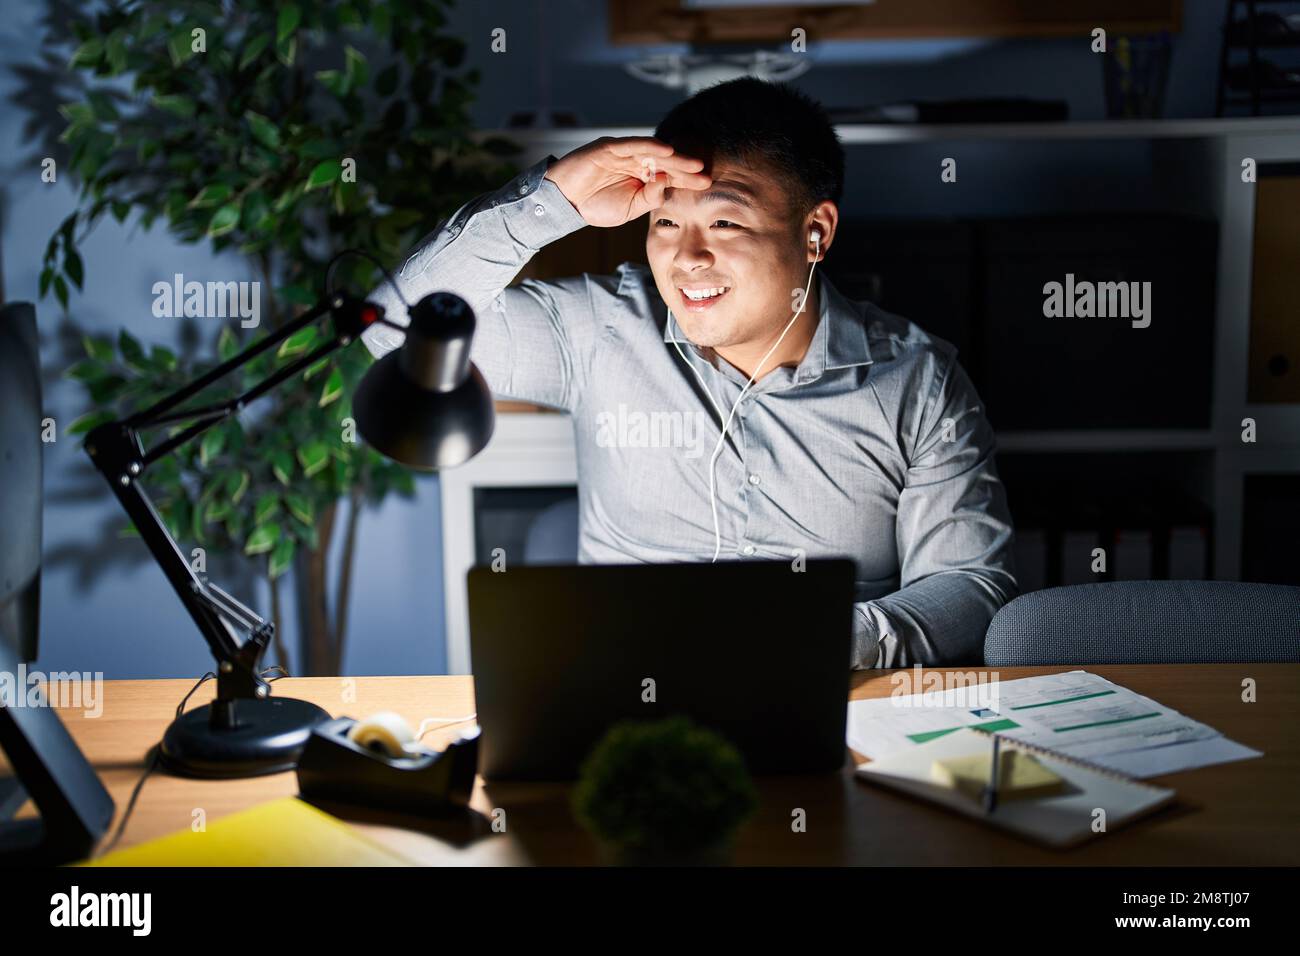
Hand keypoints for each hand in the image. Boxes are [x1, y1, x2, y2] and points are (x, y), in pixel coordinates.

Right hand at [543, 136, 710, 227]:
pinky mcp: (609, 147)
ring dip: (673, 157)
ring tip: (692, 163)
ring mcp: (623, 153)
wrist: (566, 203)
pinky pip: (632, 145)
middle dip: (685, 167)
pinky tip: (666, 152)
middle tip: (704, 172)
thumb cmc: (596, 206)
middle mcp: (635, 162)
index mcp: (641, 177)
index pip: (669, 176)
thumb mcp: (630, 209)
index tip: (706, 184)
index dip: (687, 179)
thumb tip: (667, 184)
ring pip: (652, 152)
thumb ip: (649, 198)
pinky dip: (650, 147)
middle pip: (665, 162)